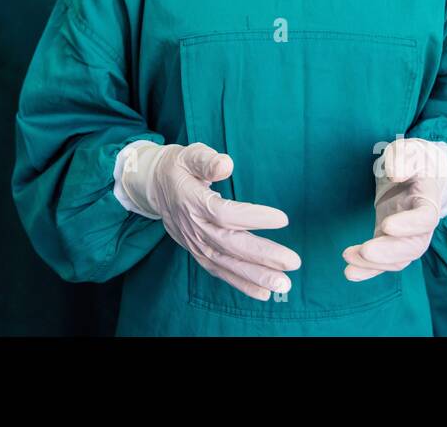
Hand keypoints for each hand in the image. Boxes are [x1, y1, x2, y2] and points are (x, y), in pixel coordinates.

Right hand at [119, 142, 300, 300]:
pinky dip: (240, 284)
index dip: (253, 218)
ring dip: (255, 276)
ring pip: (226, 263)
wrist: (153, 186)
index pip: (224, 214)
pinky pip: (219, 271)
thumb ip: (206, 160)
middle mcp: (193, 226)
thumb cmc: (178, 167)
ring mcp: (194, 243)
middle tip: (292, 262)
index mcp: (192, 200)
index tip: (282, 219)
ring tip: (283, 284)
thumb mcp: (189, 154)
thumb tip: (226, 164)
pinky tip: (263, 293)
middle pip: (229, 245)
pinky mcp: (197, 252)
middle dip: (262, 256)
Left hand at [343, 138, 446, 281]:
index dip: (409, 225)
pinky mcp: (392, 240)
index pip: (425, 218)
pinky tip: (350, 273)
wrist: (422, 172)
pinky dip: (369, 269)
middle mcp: (422, 223)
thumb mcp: (409, 149)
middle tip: (364, 251)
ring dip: (374, 264)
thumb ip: (402, 158)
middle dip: (389, 252)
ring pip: (400, 259)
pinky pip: (385, 261)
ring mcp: (408, 234)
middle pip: (413, 246)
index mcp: (429, 198)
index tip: (386, 225)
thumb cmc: (415, 159)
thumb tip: (396, 172)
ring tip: (347, 258)